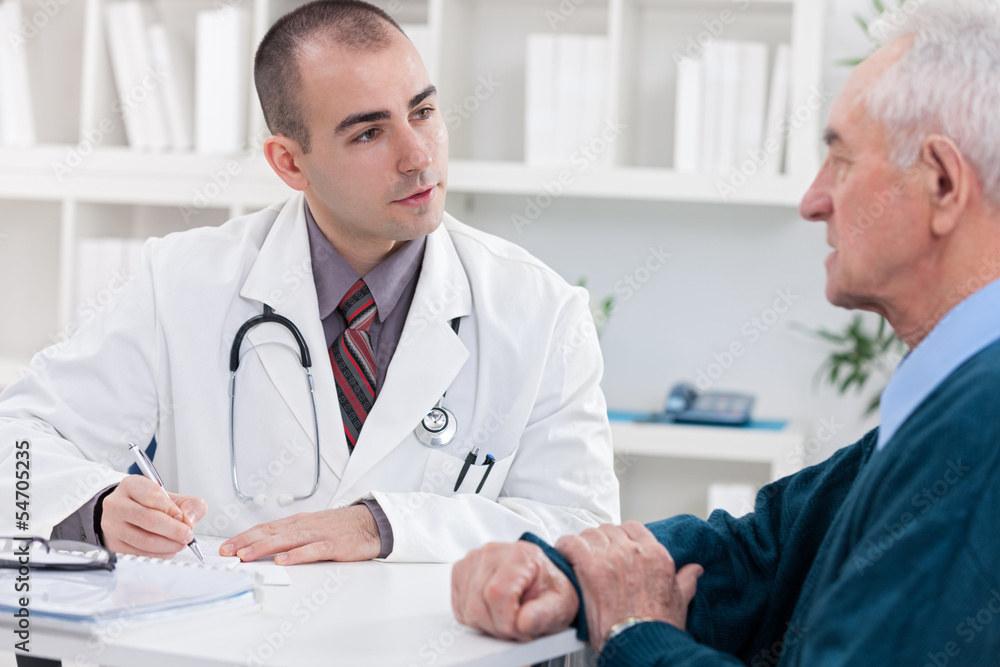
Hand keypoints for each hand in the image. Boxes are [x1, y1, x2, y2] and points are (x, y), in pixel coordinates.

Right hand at [100, 475, 206, 557]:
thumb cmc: (151, 504)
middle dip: (174, 530)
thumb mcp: (173, 497)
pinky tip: (168, 549)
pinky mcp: (114, 544)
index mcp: (131, 485)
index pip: (151, 495)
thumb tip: (190, 520)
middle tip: (187, 534)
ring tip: (180, 543)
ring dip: (169, 545)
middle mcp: (116, 504)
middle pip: (148, 519)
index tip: (182, 516)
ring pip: (144, 540)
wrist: (128, 513)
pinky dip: (160, 554)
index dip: (170, 508)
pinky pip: (140, 553)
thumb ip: (190, 504)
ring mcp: (112, 525)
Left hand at [219, 505, 380, 563]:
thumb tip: (265, 547)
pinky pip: (312, 550)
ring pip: (286, 540)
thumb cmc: (340, 527)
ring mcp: (318, 534)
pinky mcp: (333, 545)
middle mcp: (304, 526)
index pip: (265, 528)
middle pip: (270, 533)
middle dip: (246, 542)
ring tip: (246, 556)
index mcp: (297, 522)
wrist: (371, 522)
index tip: (226, 546)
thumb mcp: (312, 528)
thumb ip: (291, 536)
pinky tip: (283, 560)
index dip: (244, 537)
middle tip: (227, 551)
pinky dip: (296, 555)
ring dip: (264, 548)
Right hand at [452, 541, 578, 641]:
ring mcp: (474, 560)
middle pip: (479, 605)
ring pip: (467, 610)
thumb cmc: (551, 590)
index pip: (497, 594)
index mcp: (519, 555)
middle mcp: (493, 552)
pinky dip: (476, 619)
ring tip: (509, 618)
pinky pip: (459, 608)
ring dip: (488, 625)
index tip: (523, 629)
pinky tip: (494, 612)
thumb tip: (525, 621)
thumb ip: (545, 614)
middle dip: (499, 627)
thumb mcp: (560, 605)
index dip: (508, 622)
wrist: (543, 581)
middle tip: (519, 626)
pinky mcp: (461, 571)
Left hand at [556, 522, 702, 651]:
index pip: (633, 528)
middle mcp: (633, 550)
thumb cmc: (657, 627)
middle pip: (609, 530)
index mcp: (656, 555)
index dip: (620, 537)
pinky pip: (571, 544)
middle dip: (601, 541)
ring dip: (583, 545)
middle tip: (594, 555)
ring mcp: (611, 556)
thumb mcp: (679, 600)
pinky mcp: (590, 566)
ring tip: (577, 557)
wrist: (641, 644)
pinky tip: (564, 555)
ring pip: (590, 535)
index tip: (614, 546)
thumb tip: (694, 570)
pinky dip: (565, 547)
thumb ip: (686, 580)